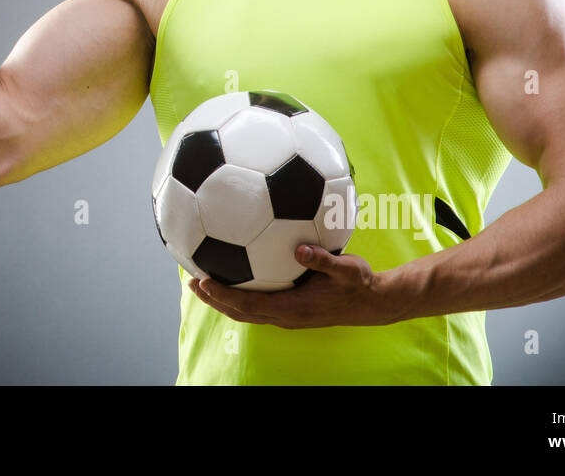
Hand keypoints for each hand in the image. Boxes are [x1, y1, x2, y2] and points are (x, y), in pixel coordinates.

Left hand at [187, 244, 403, 328]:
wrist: (373, 303)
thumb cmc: (359, 283)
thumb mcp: (346, 268)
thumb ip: (323, 259)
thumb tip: (301, 248)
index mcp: (293, 308)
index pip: (249, 304)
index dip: (224, 295)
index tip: (202, 281)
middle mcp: (286, 316)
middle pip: (240, 312)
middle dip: (214, 299)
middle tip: (191, 281)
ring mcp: (287, 316)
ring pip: (247, 312)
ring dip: (223, 300)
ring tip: (201, 283)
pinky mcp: (291, 311)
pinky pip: (258, 307)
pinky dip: (239, 297)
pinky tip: (234, 277)